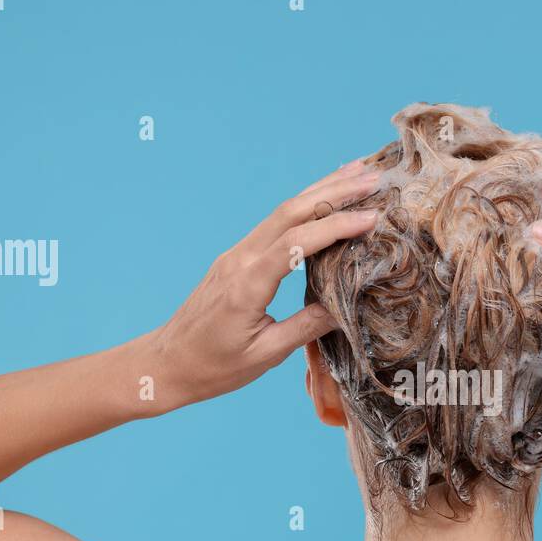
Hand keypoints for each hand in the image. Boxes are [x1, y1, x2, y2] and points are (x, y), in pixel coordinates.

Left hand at [149, 159, 381, 406]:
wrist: (168, 363)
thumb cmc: (214, 366)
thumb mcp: (266, 354)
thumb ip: (307, 328)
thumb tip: (347, 307)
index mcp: (247, 284)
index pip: (298, 242)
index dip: (337, 226)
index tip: (372, 218)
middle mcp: (240, 259)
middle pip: (291, 212)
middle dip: (334, 192)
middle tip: (373, 179)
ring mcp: (237, 254)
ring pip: (282, 211)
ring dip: (320, 190)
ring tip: (356, 173)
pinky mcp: (237, 258)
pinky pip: (274, 224)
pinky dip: (304, 206)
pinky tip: (323, 198)